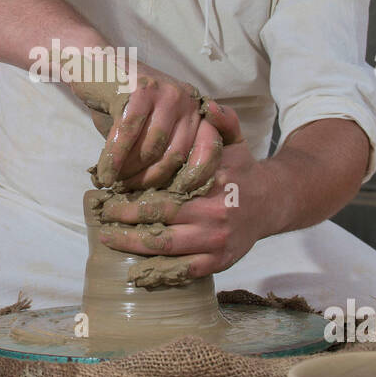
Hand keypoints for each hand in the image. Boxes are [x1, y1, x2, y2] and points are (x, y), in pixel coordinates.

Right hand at [75, 64, 241, 191]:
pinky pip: (128, 135)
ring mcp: (165, 92)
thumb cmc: (123, 105)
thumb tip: (169, 201)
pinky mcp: (140, 89)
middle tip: (129, 193)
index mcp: (196, 111)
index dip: (194, 177)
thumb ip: (165, 153)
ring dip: (130, 172)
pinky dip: (114, 158)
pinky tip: (104, 173)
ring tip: (114, 183)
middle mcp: (187, 100)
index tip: (175, 199)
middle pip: (175, 154)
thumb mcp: (151, 128)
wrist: (93, 65)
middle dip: (151, 180)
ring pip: (151, 148)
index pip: (208, 150)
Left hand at [96, 135, 266, 277]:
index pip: (165, 186)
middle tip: (102, 211)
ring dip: (132, 244)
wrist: (273, 202)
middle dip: (124, 215)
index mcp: (214, 182)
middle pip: (159, 216)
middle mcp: (215, 213)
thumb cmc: (243, 170)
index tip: (111, 187)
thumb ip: (223, 120)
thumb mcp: (236, 140)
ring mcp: (217, 241)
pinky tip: (135, 267)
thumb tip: (207, 105)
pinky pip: (184, 270)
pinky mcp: (220, 262)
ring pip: (166, 246)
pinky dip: (157, 271)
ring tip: (107, 237)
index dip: (133, 189)